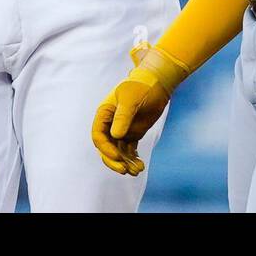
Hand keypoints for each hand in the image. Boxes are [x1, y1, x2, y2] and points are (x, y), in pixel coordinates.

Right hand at [91, 44, 188, 175]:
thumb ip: (123, 116)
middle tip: (124, 170)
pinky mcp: (133, 135)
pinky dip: (133, 160)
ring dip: (125, 163)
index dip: (105, 148)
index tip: (117, 156)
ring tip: (137, 171)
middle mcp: (110, 125)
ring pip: (118, 152)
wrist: (156, 85)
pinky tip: (140, 166)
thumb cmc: (140, 87)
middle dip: (114, 161)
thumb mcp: (130, 99)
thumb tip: (116, 136)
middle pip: (106, 148)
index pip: (99, 136)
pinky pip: (129, 152)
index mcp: (104, 114)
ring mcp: (121, 131)